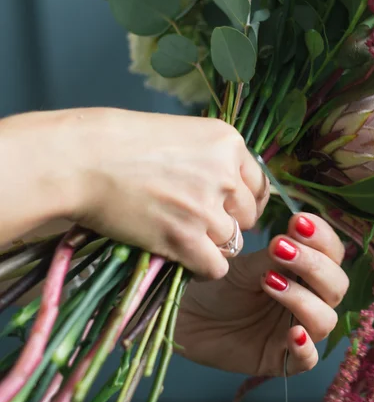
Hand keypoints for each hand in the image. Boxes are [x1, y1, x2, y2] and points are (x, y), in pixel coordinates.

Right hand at [0, 108, 268, 277]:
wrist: (85, 158)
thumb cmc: (124, 142)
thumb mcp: (183, 135)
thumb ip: (214, 159)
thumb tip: (232, 187)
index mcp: (230, 142)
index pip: (260, 185)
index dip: (246, 201)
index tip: (232, 210)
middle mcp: (227, 174)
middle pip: (249, 216)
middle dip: (229, 222)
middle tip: (198, 221)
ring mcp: (208, 207)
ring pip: (233, 242)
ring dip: (212, 244)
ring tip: (182, 234)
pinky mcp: (186, 237)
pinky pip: (216, 266)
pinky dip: (202, 266)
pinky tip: (184, 256)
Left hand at [175, 213, 348, 375]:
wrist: (189, 316)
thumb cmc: (221, 284)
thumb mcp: (247, 264)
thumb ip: (276, 254)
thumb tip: (297, 234)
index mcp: (306, 272)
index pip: (332, 254)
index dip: (322, 238)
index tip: (298, 222)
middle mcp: (311, 300)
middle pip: (337, 285)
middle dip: (313, 265)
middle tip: (281, 248)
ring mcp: (299, 330)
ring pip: (326, 319)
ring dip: (302, 298)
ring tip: (268, 280)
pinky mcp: (283, 360)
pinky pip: (308, 359)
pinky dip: (305, 346)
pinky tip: (293, 333)